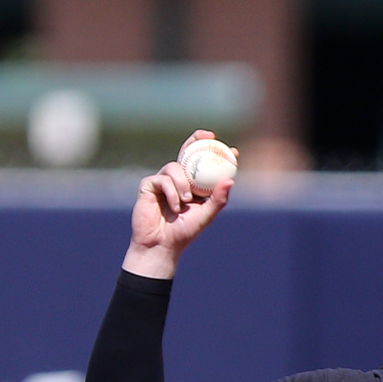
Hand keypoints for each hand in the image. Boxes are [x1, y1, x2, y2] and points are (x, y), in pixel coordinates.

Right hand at [123, 131, 232, 278]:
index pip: (205, 164)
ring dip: (183, 183)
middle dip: (196, 140)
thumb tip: (230, 180)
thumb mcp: (205, 215)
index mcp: (193, 185)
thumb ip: (217, 199)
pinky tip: (175, 207)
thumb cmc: (183, 233)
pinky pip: (162, 179)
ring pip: (175, 167)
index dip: (217, 154)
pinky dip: (171, 192)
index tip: (233, 151)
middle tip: (209, 137)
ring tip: (186, 201)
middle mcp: (178, 179)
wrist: (160, 245)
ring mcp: (162, 180)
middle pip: (186, 152)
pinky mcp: (149, 185)